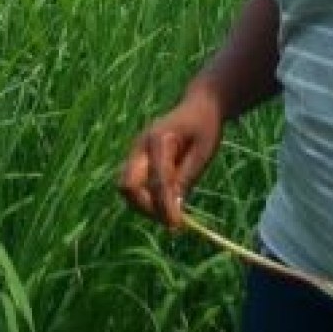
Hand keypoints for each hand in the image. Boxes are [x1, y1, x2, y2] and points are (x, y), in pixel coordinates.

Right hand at [116, 92, 224, 228]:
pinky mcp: (138, 160)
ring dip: (144, 206)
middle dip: (145, 207)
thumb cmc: (205, 127)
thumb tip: (175, 209)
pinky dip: (147, 199)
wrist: (199, 106)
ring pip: (127, 189)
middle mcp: (140, 146)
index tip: (177, 226)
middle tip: (171, 221)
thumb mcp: (204, 151)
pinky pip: (135, 185)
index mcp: (157, 139)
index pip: (155, 181)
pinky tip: (168, 205)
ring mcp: (135, 153)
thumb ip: (187, 177)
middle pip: (127, 186)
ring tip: (171, 215)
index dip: (164, 206)